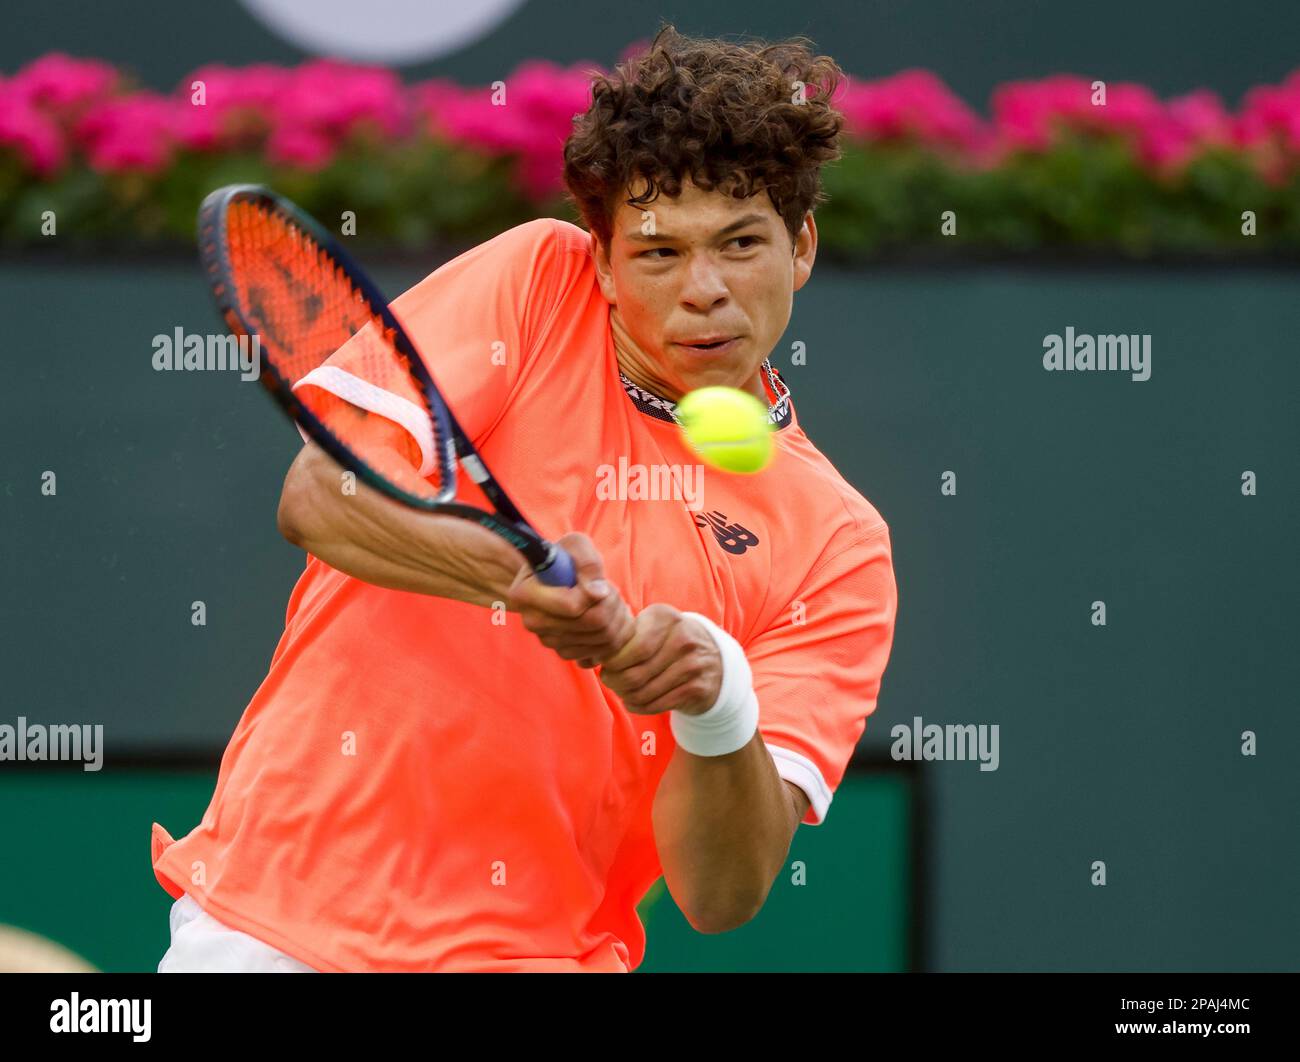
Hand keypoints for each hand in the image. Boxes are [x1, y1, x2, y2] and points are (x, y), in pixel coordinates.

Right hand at [507, 532, 634, 667]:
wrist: (559, 576)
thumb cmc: (566, 557)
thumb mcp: (576, 544)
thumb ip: (587, 562)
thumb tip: (598, 592)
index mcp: (524, 594)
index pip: (572, 606)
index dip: (597, 593)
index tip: (600, 581)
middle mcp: (532, 622)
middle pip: (592, 622)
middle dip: (612, 603)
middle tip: (613, 590)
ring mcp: (548, 641)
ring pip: (602, 638)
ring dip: (617, 617)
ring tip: (614, 601)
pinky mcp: (564, 652)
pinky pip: (602, 651)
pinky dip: (615, 634)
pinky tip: (611, 617)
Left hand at [597, 605, 722, 715]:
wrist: (715, 661)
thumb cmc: (669, 642)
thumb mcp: (654, 626)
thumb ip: (627, 635)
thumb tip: (594, 655)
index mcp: (666, 617)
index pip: (633, 646)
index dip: (613, 661)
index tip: (604, 665)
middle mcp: (684, 638)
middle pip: (636, 672)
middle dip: (615, 681)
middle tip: (609, 681)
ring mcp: (694, 664)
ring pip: (645, 692)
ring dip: (626, 696)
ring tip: (622, 691)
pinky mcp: (698, 688)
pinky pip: (657, 704)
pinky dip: (639, 707)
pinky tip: (634, 702)